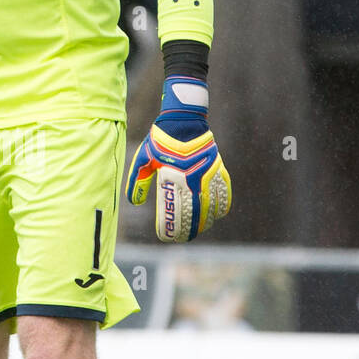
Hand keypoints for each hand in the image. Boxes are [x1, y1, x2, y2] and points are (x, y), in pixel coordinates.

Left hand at [126, 76, 230, 240]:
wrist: (182, 120)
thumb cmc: (160, 141)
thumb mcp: (144, 159)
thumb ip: (138, 181)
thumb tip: (134, 203)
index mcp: (176, 177)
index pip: (178, 210)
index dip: (175, 226)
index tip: (170, 237)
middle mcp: (195, 178)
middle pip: (197, 212)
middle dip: (192, 228)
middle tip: (185, 238)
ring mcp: (209, 173)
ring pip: (213, 204)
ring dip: (207, 219)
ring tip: (201, 229)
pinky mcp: (217, 168)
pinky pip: (224, 190)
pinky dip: (222, 204)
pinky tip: (218, 214)